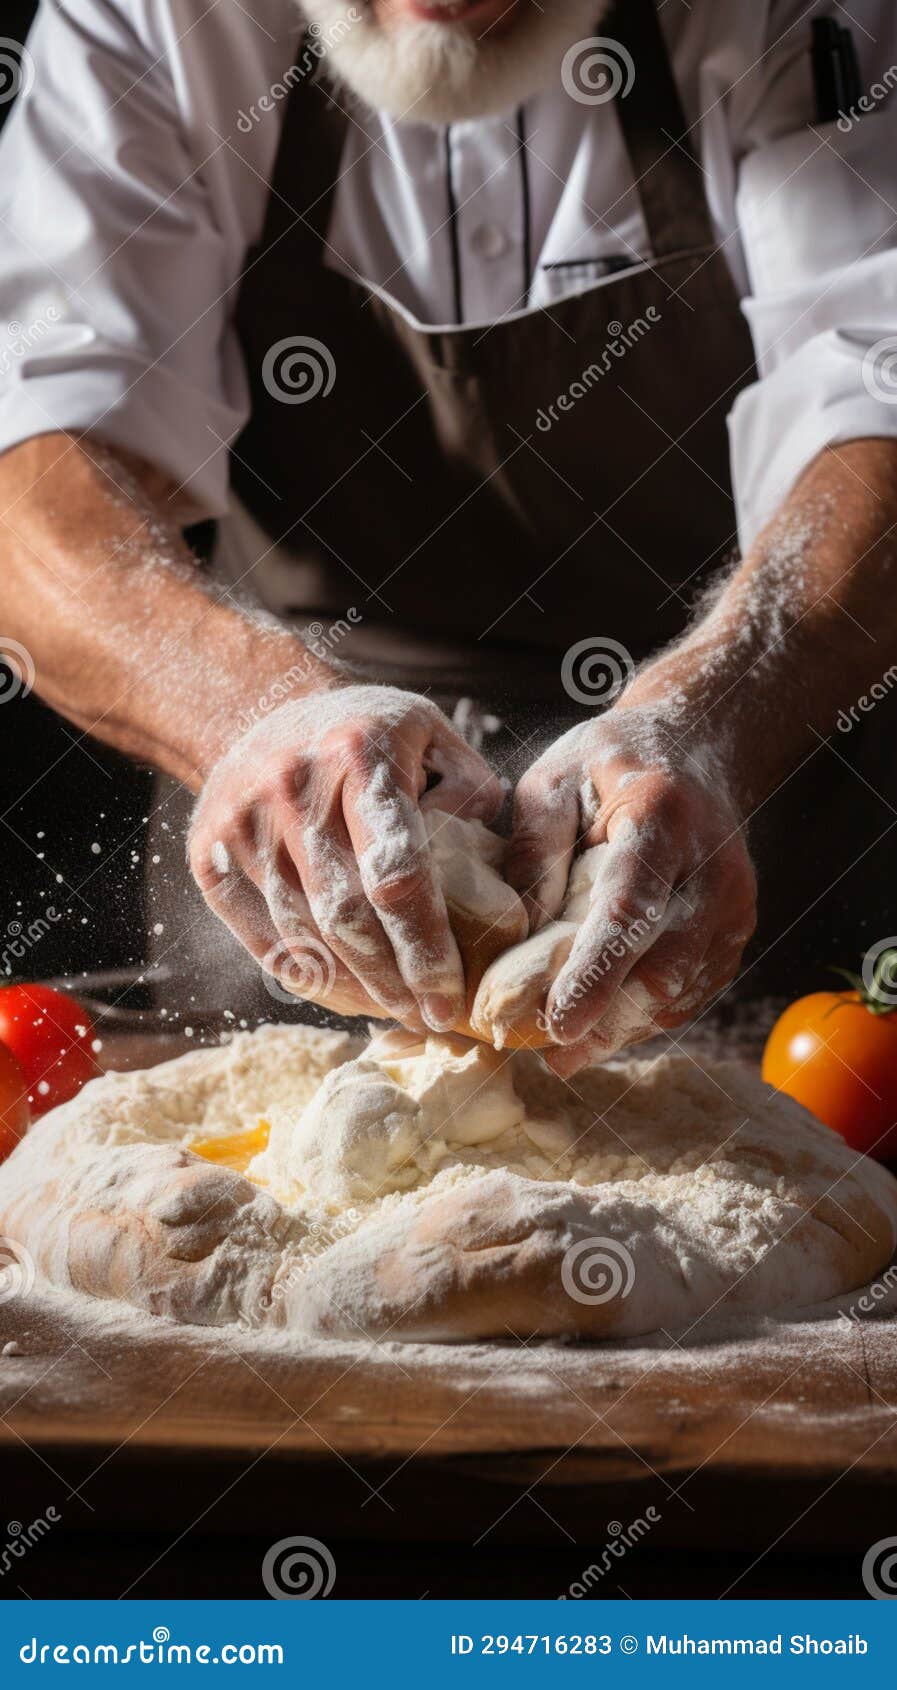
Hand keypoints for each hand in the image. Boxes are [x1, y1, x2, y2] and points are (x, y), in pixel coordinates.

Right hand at [189, 685, 502, 1028]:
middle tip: (428, 1018)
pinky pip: (263, 938)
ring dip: (353, 988)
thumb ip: (472, 799)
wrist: (260, 706)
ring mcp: (243, 823)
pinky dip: (308, 978)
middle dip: (392, 981)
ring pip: (303, 935)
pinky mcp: (210, 856)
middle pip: (345, 915)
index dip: (425, 948)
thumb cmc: (369, 733)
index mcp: (359, 754)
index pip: (397, 874)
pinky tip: (346, 993)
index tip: (450, 996)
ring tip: (393, 1009)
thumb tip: (491, 884)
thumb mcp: (434, 738)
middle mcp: (293, 787)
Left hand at [506, 707, 756, 1074]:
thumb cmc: (612, 761)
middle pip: (665, 966)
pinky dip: (649, 1015)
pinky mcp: (737, 928)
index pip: (630, 909)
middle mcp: (712, 865)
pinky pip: (694, 989)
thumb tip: (519, 929)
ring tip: (567, 1053)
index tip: (557, 1024)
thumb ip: (533, 846)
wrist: (699, 740)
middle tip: (551, 1055)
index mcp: (662, 816)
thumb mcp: (554, 776)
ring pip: (683, 989)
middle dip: (608, 1021)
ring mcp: (735, 901)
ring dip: (625, 1029)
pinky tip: (605, 1029)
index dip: (594, 974)